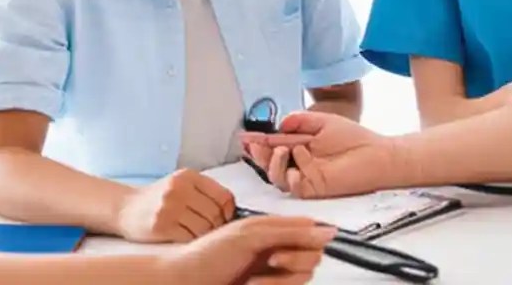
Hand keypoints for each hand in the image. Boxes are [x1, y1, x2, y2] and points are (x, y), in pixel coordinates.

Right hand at [116, 169, 235, 242]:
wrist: (126, 207)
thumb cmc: (159, 198)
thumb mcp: (182, 184)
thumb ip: (205, 191)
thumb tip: (232, 211)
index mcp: (188, 176)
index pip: (224, 196)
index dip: (229, 211)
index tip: (226, 218)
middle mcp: (178, 189)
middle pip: (215, 213)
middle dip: (218, 225)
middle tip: (211, 229)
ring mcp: (169, 207)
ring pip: (204, 228)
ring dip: (205, 234)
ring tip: (198, 233)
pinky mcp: (161, 226)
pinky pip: (189, 238)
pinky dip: (192, 240)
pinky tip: (186, 236)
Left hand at [154, 216, 335, 284]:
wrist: (181, 283)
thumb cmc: (208, 254)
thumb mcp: (251, 234)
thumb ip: (291, 232)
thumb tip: (330, 231)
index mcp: (273, 231)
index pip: (313, 233)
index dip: (309, 239)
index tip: (289, 243)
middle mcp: (277, 251)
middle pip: (313, 257)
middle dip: (294, 261)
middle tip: (270, 260)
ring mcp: (272, 275)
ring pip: (303, 278)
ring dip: (280, 280)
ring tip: (254, 280)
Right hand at [242, 111, 396, 198]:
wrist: (376, 154)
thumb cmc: (354, 138)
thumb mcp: (323, 121)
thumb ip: (301, 120)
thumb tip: (280, 123)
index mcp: (300, 147)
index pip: (274, 145)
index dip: (259, 142)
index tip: (246, 136)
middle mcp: (299, 163)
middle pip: (270, 164)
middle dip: (259, 155)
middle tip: (255, 145)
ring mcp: (306, 177)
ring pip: (278, 177)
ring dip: (274, 164)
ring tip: (284, 150)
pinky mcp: (314, 189)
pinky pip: (295, 188)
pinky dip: (292, 179)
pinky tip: (297, 168)